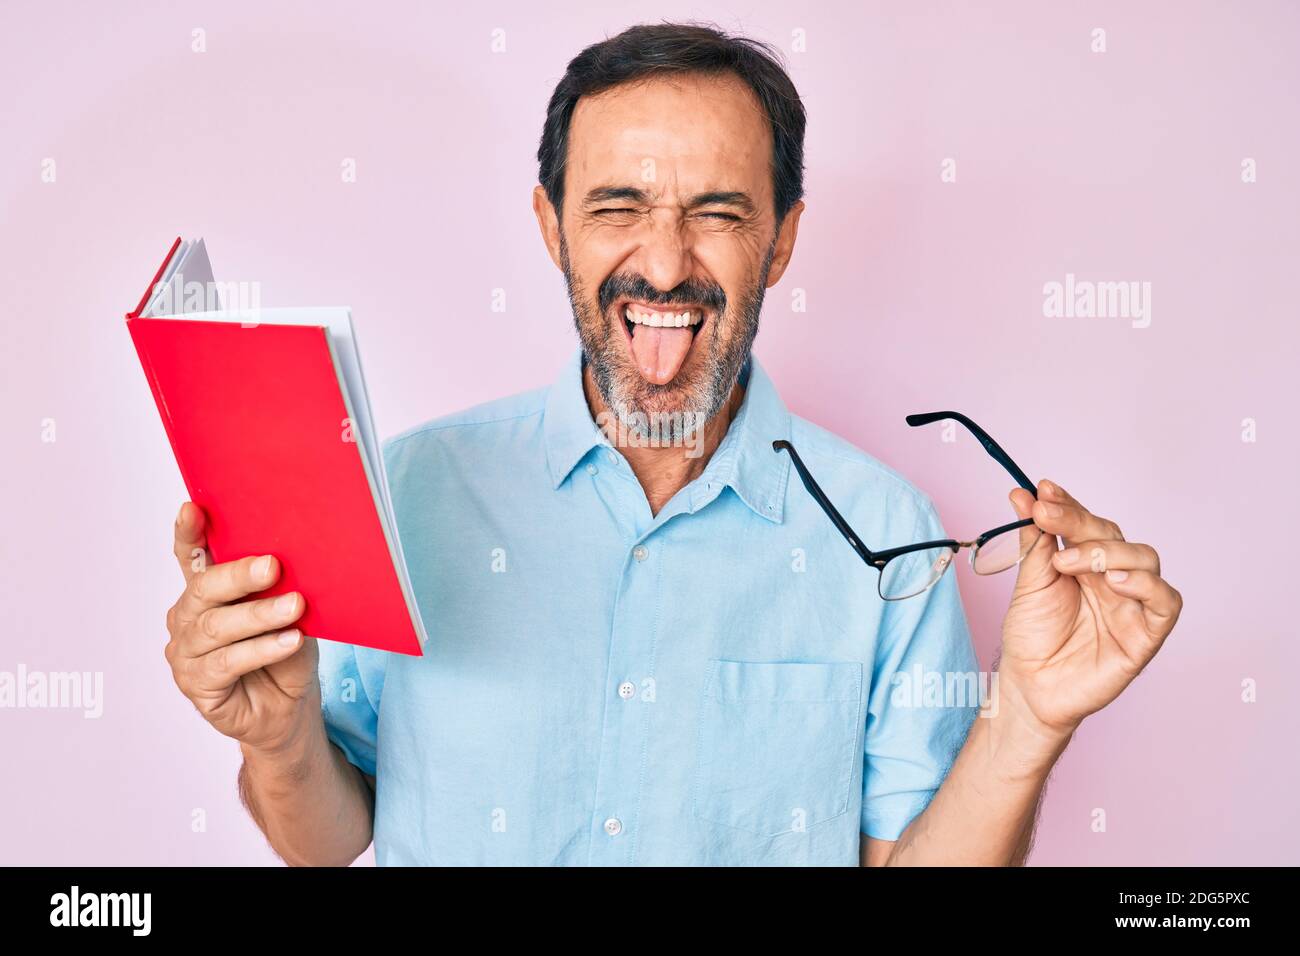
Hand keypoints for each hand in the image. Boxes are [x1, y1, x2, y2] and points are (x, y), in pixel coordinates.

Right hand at [164, 502, 319, 753]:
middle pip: (204, 589)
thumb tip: (292, 558)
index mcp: (206, 590)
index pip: (191, 557)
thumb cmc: (286, 650)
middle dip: (239, 575)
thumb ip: (279, 587)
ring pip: (217, 627)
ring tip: (294, 607)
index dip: (188, 534)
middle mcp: (188, 617)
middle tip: (272, 566)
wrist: (290, 707)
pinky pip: (227, 663)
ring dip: (259, 615)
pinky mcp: (196, 685)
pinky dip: (261, 649)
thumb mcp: (289, 612)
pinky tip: (288, 641)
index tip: (192, 508)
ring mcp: (186, 652)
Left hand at [995, 480, 1182, 746]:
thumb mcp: (1028, 583)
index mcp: (1084, 562)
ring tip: (1069, 561)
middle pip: (1113, 534)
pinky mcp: (1147, 634)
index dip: (1068, 504)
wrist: (1029, 687)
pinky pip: (1166, 603)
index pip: (1085, 522)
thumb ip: (1034, 543)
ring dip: (1109, 551)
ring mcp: (1132, 604)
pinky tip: (1116, 582)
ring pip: (1145, 559)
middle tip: (1046, 516)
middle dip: (1079, 521)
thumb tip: (1025, 496)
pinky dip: (1147, 586)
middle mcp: (1112, 577)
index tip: (1042, 490)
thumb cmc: (1031, 638)